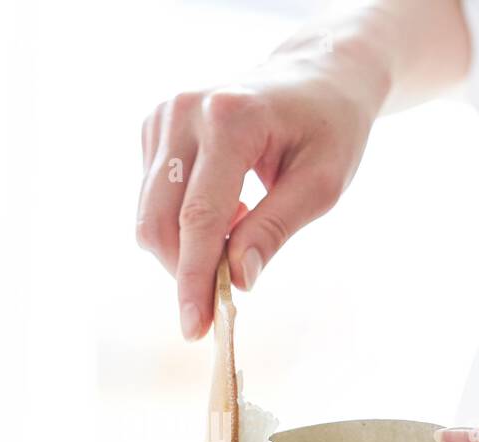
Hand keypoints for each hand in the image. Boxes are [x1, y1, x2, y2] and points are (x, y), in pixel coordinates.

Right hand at [136, 44, 384, 340]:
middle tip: (220, 303)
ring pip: (150, 215)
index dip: (193, 279)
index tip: (195, 328)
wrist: (316, 76)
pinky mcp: (154, 128)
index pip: (200, 217)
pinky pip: (153, 199)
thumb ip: (276, 229)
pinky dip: (183, 223)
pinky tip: (226, 206)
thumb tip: (238, 279)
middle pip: (162, 221)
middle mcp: (186, 111)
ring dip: (186, 248)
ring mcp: (163, 116)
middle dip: (185, 273)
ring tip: (241, 229)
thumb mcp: (322, 184)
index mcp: (231, 117)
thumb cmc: (328, 129)